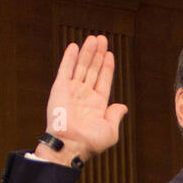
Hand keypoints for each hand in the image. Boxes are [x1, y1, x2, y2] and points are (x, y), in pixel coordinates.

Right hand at [41, 35, 127, 165]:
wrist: (70, 144)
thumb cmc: (90, 142)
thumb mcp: (110, 131)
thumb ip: (115, 116)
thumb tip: (122, 107)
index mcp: (96, 105)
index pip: (103, 80)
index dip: (107, 67)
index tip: (109, 54)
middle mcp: (84, 96)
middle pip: (93, 70)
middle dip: (98, 54)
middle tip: (102, 39)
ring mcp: (72, 91)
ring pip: (81, 67)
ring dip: (87, 52)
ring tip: (93, 38)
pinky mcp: (60, 88)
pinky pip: (65, 70)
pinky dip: (70, 58)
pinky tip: (74, 46)